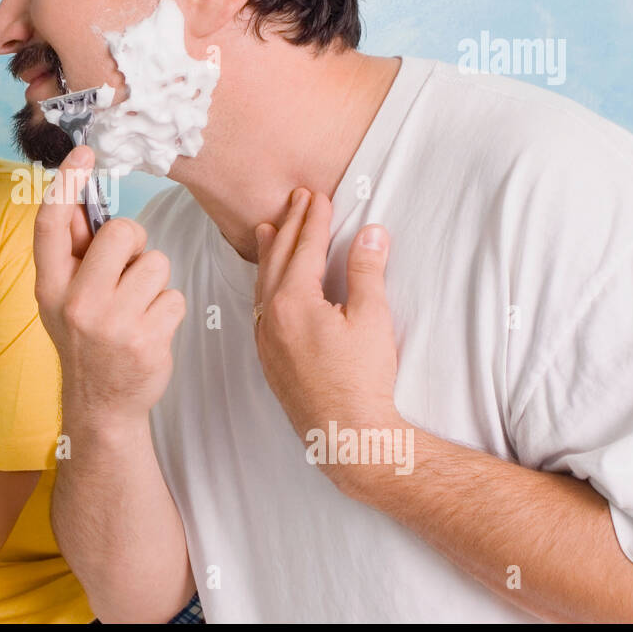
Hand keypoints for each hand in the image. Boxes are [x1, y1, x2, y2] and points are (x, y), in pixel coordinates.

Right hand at [33, 145, 186, 426]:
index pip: (52, 224)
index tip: (84, 153)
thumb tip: (79, 199)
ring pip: (156, 262)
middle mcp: (76, 302)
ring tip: (136, 309)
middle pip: (123, 231)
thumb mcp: (63, 296)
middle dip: (133, 244)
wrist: (102, 405)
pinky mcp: (147, 339)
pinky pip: (174, 294)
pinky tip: (150, 330)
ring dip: (153, 281)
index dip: (68, 183)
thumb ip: (71, 252)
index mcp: (50, 286)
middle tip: (124, 274)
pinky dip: (168, 309)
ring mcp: (113, 323)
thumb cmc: (86, 339)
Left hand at [253, 188, 401, 487]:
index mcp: (294, 303)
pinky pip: (260, 308)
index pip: (303, 248)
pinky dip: (264, 284)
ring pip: (262, 284)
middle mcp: (271, 318)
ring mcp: (267, 339)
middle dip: (288, 226)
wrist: (348, 435)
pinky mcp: (270, 358)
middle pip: (277, 259)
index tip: (318, 196)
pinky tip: (269, 283)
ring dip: (269, 253)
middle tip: (296, 199)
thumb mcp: (372, 318)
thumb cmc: (363, 380)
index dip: (313, 219)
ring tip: (268, 229)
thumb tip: (370, 232)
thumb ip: (367, 271)